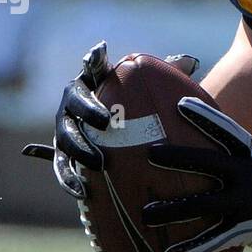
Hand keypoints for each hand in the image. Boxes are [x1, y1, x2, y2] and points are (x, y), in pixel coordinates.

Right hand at [22, 43, 199, 197]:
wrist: (118, 135)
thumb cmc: (136, 106)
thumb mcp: (150, 89)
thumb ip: (166, 71)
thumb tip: (189, 61)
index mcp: (91, 83)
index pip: (89, 69)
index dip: (94, 64)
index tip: (106, 59)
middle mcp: (72, 105)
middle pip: (73, 104)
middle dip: (86, 111)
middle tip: (105, 121)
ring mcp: (65, 131)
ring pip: (64, 138)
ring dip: (77, 150)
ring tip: (97, 163)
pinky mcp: (64, 156)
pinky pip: (62, 167)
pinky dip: (69, 179)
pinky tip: (82, 192)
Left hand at [142, 98, 251, 251]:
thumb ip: (244, 157)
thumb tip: (216, 149)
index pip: (227, 129)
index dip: (204, 116)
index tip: (180, 105)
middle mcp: (249, 175)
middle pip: (207, 163)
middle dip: (177, 158)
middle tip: (150, 153)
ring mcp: (247, 203)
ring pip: (201, 205)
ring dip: (171, 210)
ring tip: (145, 214)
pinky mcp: (246, 229)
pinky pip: (212, 241)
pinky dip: (190, 250)